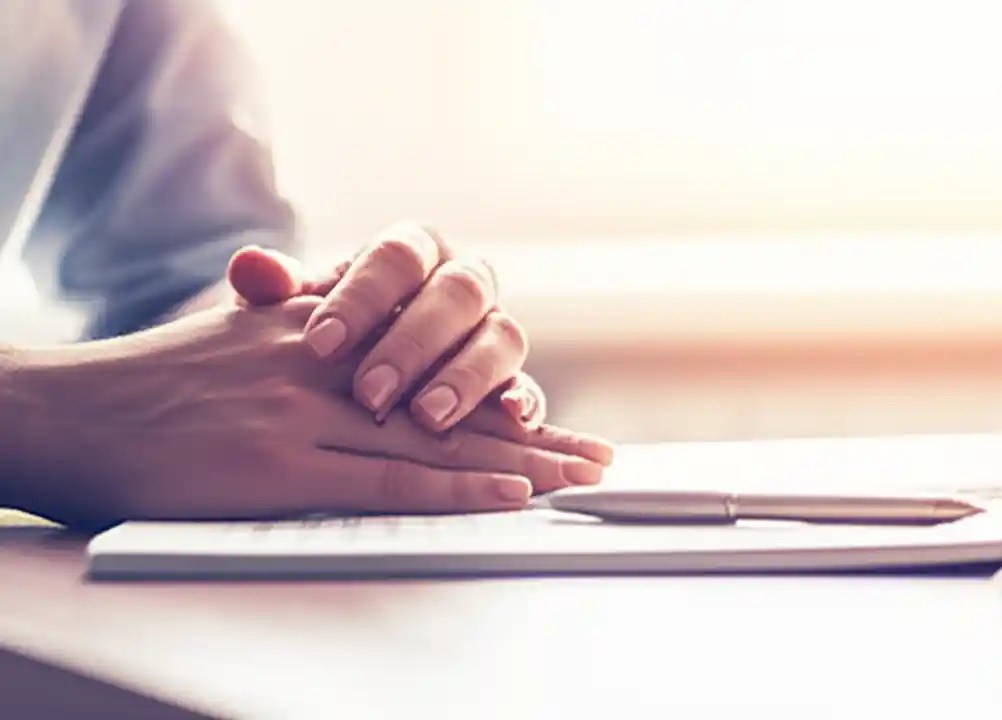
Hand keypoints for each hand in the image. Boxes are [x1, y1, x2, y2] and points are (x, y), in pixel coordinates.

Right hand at [6, 300, 608, 529]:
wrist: (71, 412)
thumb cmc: (152, 382)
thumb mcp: (239, 333)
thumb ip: (303, 327)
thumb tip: (344, 328)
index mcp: (324, 333)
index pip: (433, 368)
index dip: (497, 396)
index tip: (552, 421)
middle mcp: (328, 365)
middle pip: (452, 403)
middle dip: (532, 434)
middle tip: (598, 458)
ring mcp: (308, 414)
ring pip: (436, 440)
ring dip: (518, 461)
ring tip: (580, 478)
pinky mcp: (281, 465)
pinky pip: (389, 480)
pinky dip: (455, 488)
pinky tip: (509, 494)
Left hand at [226, 223, 543, 431]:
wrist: (357, 370)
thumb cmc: (327, 336)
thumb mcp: (293, 316)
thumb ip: (277, 292)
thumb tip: (252, 268)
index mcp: (414, 251)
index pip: (398, 256)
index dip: (363, 298)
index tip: (320, 342)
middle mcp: (464, 282)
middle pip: (459, 294)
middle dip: (415, 344)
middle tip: (370, 393)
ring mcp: (496, 329)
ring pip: (503, 337)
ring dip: (468, 378)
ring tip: (428, 417)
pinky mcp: (514, 380)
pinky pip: (529, 385)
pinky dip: (524, 400)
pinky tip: (509, 418)